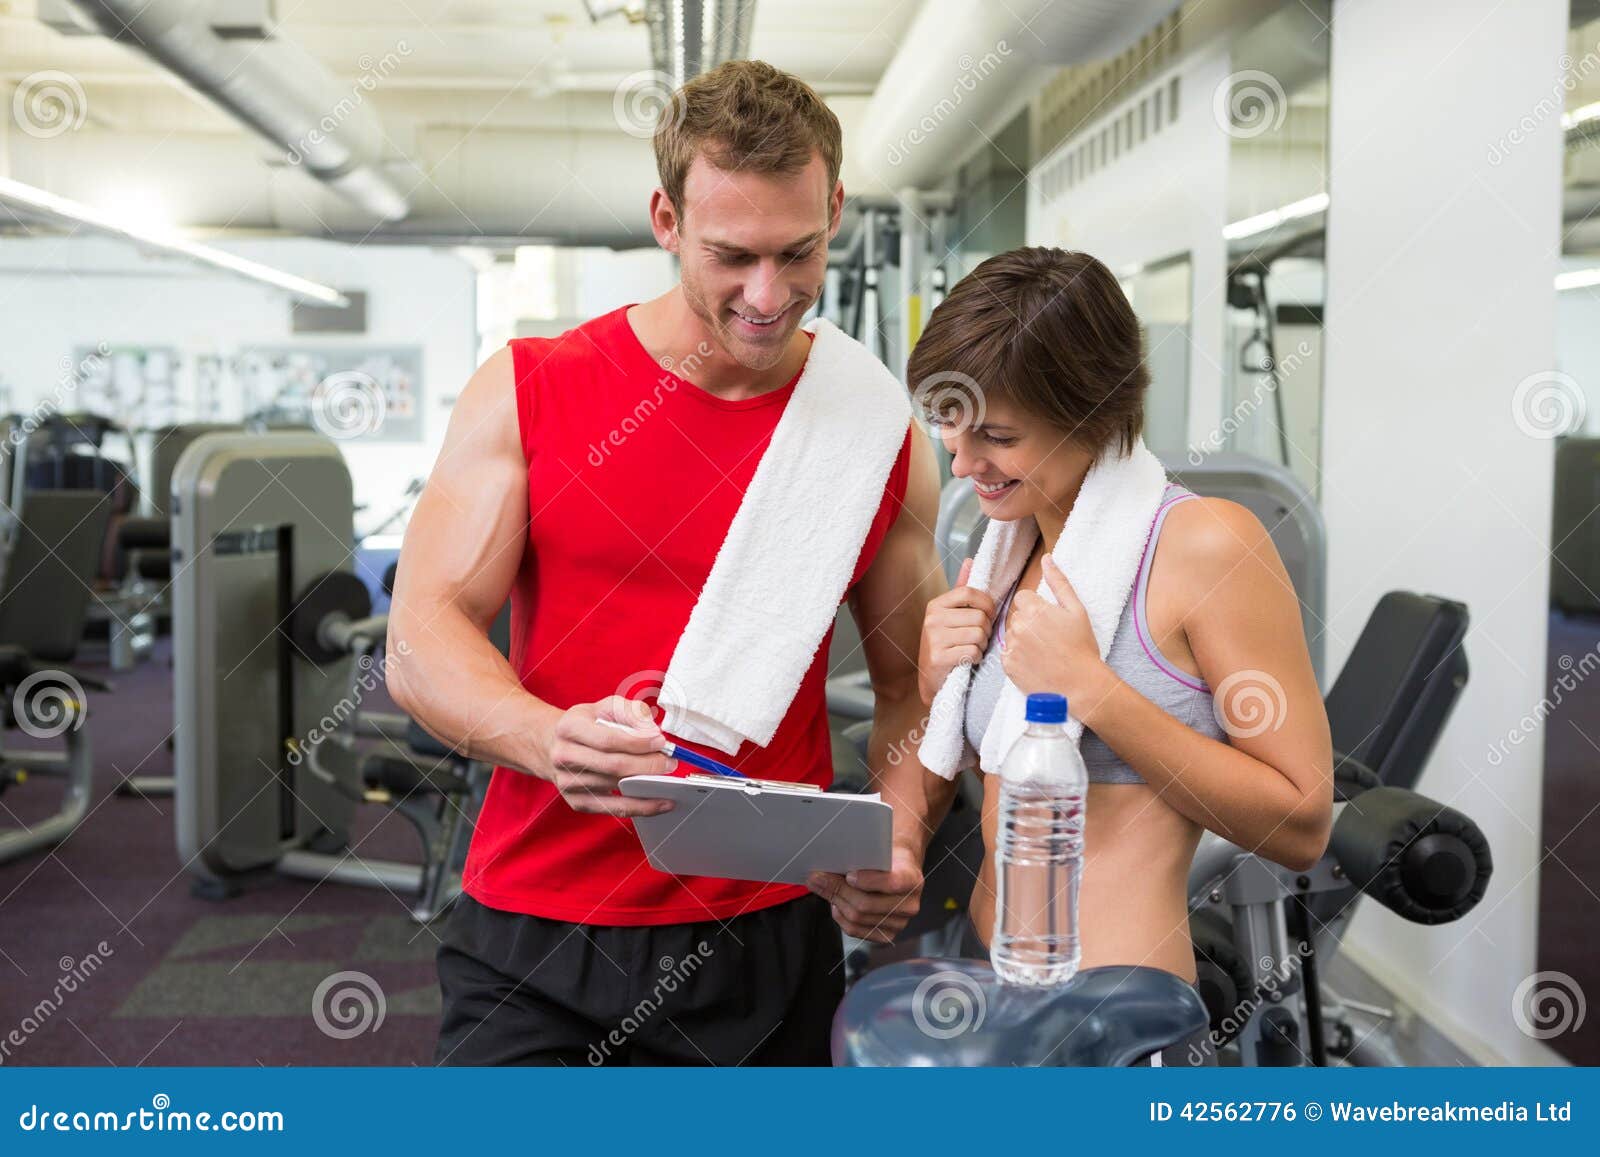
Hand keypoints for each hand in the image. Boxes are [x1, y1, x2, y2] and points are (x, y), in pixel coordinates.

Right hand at [544, 695, 677, 816]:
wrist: (550, 745)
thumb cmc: (584, 725)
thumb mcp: (603, 707)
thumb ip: (630, 711)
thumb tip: (652, 731)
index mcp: (570, 728)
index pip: (608, 739)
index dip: (638, 743)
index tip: (661, 742)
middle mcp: (565, 756)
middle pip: (614, 766)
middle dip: (648, 765)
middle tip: (670, 762)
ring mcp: (568, 783)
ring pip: (616, 788)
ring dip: (648, 786)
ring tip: (669, 779)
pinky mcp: (577, 802)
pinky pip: (614, 809)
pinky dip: (641, 808)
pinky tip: (661, 803)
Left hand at [807, 844, 923, 942]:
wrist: (899, 869)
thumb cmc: (886, 858)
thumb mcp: (878, 851)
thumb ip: (859, 857)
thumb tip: (826, 868)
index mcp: (912, 879)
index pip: (892, 883)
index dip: (868, 881)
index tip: (849, 874)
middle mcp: (909, 905)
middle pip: (867, 903)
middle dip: (838, 890)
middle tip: (818, 878)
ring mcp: (899, 923)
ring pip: (857, 917)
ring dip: (835, 901)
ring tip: (823, 887)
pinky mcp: (886, 935)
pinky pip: (855, 930)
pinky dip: (840, 916)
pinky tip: (836, 903)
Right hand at [918, 558, 996, 705]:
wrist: (931, 678)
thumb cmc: (946, 644)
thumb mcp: (950, 615)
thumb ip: (961, 590)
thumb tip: (970, 561)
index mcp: (936, 605)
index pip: (969, 592)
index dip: (986, 603)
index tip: (989, 614)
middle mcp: (932, 619)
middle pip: (978, 616)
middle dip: (985, 630)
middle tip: (978, 638)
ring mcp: (934, 638)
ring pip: (978, 634)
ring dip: (982, 645)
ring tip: (972, 648)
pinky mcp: (938, 657)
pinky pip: (972, 651)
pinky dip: (975, 658)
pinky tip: (967, 660)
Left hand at [1000, 556, 1111, 718]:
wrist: (1081, 685)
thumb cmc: (1082, 647)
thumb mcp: (1076, 610)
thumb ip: (1059, 582)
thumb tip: (1046, 559)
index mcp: (1034, 610)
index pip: (1023, 598)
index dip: (1036, 608)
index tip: (1049, 621)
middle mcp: (1018, 627)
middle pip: (1016, 616)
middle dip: (1029, 623)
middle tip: (1049, 639)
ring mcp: (1011, 647)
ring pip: (1011, 635)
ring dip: (1022, 640)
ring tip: (1044, 652)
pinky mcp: (1008, 666)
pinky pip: (1008, 654)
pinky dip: (1018, 657)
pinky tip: (1035, 663)